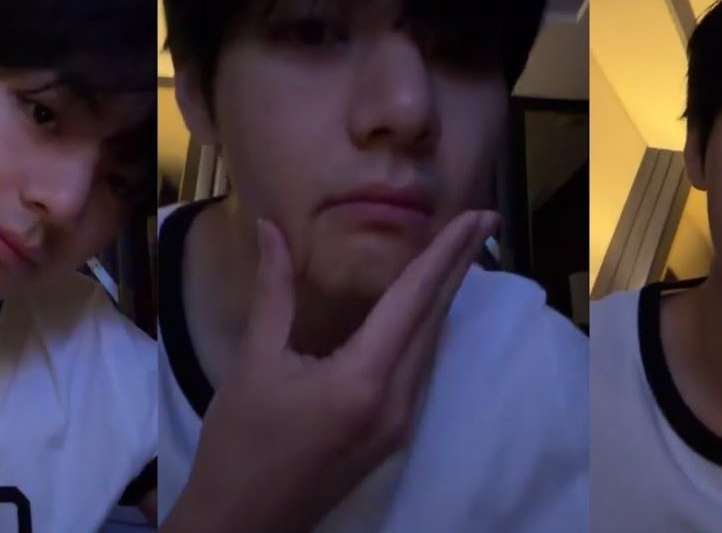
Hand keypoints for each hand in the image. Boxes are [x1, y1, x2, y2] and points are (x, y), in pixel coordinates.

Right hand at [162, 209, 497, 532]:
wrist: (242, 523)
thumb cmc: (239, 446)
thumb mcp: (254, 364)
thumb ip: (274, 294)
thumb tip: (272, 230)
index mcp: (363, 381)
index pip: (413, 302)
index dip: (444, 254)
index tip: (476, 218)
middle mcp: (395, 402)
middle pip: (434, 322)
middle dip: (458, 267)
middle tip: (482, 220)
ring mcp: (399, 424)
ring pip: (430, 347)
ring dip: (445, 298)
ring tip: (461, 253)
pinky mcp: (391, 437)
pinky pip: (418, 370)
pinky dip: (426, 329)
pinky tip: (428, 308)